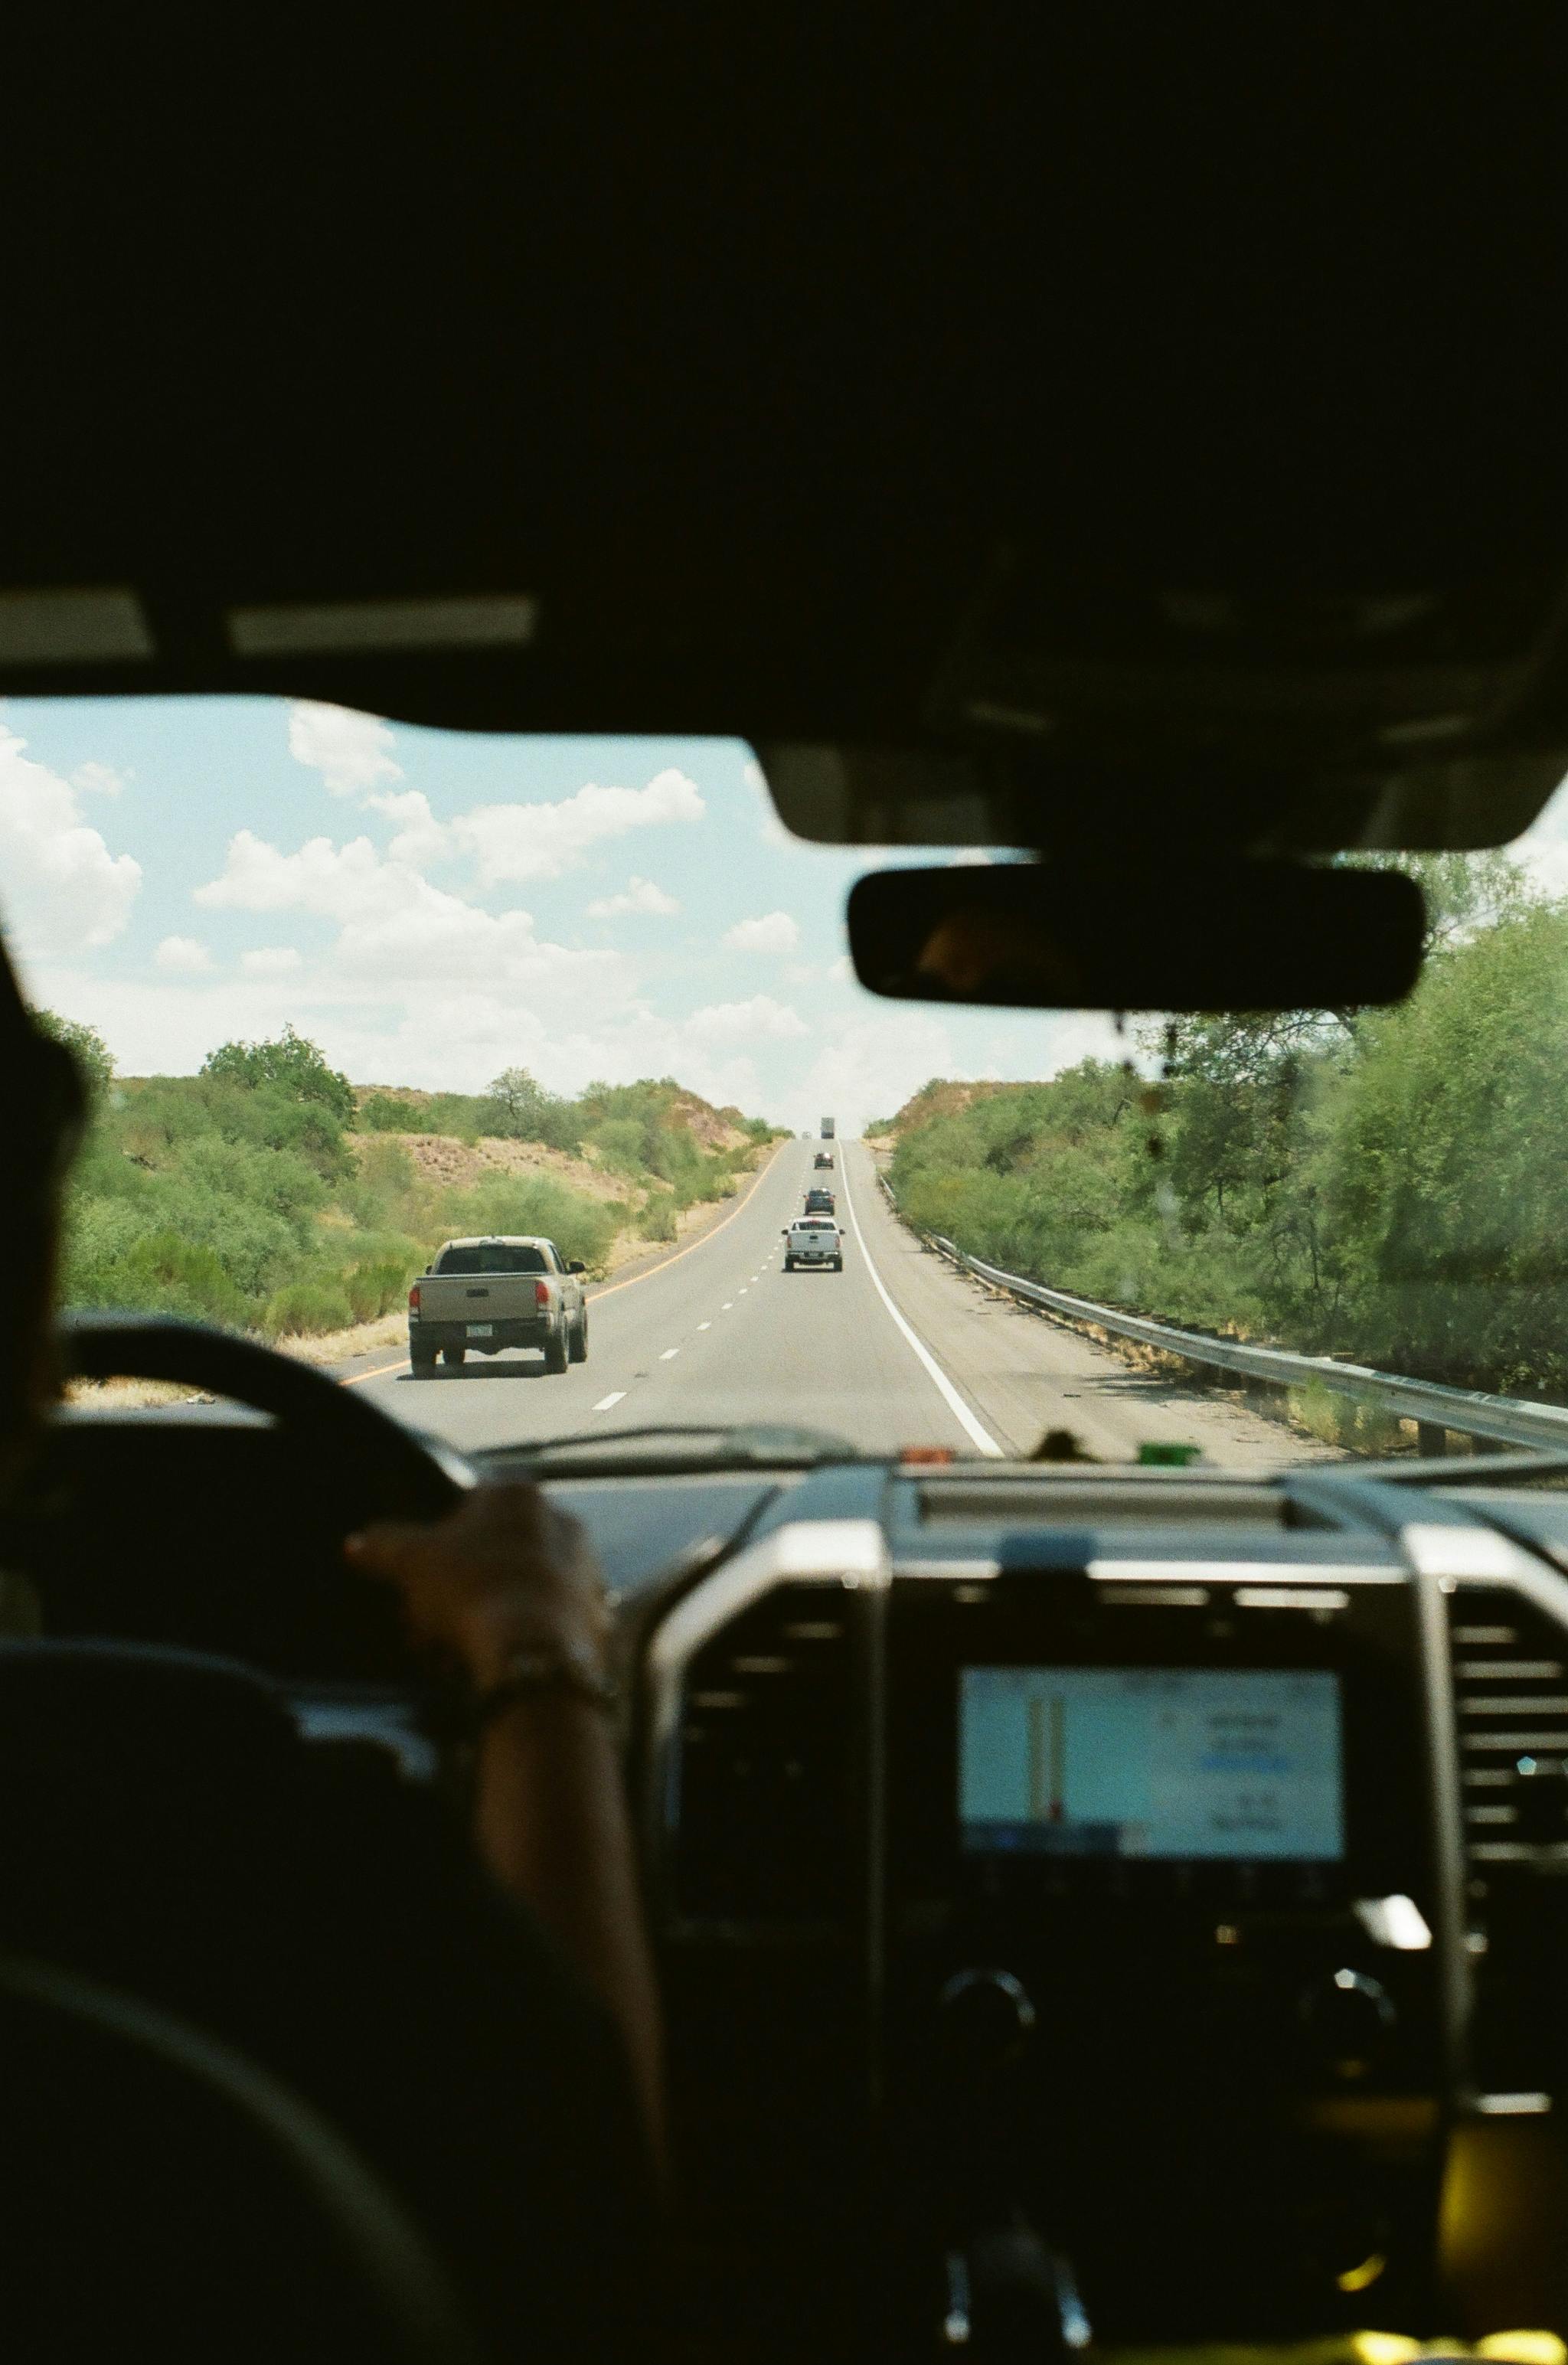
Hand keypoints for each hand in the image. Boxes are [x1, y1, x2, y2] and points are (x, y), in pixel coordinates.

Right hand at [345, 1483, 610, 1691]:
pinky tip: (496, 1657)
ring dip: (490, 1610)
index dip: (442, 1542)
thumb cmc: (471, 1587)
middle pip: (497, 1549)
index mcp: (518, 1494)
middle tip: (435, 1618)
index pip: (472, 1505)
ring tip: (458, 1647)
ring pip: (522, 1586)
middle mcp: (562, 1519)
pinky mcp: (596, 1611)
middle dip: (463, 1583)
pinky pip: (546, 1621)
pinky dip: (522, 1636)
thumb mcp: (413, 1563)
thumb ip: (384, 1547)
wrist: (533, 1647)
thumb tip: (356, 1544)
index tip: (427, 1577)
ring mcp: (584, 1566)